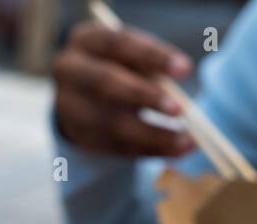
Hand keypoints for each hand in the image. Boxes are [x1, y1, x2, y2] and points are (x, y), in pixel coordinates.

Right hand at [53, 22, 195, 157]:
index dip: (153, 56)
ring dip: (153, 134)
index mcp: (86, 40)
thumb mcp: (130, 56)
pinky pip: (117, 147)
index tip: (186, 70)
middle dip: (145, 96)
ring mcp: (70, 108)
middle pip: (105, 83)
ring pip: (111, 124)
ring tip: (186, 140)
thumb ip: (151, 66)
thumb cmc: (117, 66)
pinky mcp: (80, 137)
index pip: (119, 44)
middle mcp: (69, 71)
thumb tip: (181, 84)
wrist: (80, 94)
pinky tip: (176, 150)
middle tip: (179, 109)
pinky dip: (151, 150)